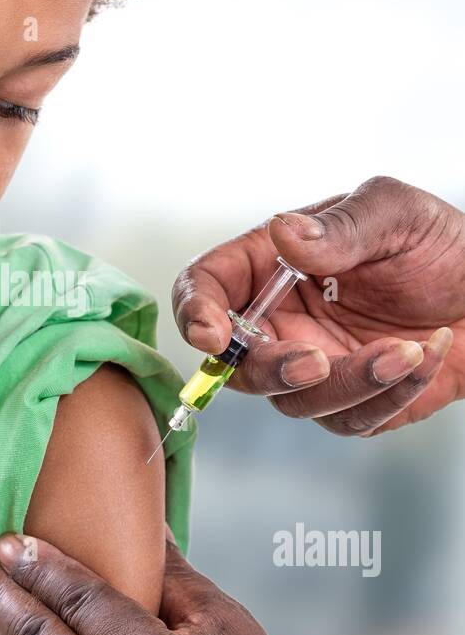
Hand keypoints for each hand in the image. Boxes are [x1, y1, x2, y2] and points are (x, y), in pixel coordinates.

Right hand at [171, 175, 464, 434]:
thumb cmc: (444, 245)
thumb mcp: (396, 213)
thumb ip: (340, 228)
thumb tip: (282, 233)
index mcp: (273, 265)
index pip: (208, 287)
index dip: (195, 311)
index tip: (212, 334)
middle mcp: (282, 319)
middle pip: (237, 363)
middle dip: (272, 369)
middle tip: (318, 361)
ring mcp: (313, 364)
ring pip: (294, 401)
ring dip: (351, 384)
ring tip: (411, 349)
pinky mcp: (352, 404)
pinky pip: (350, 420)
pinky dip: (392, 394)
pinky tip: (428, 355)